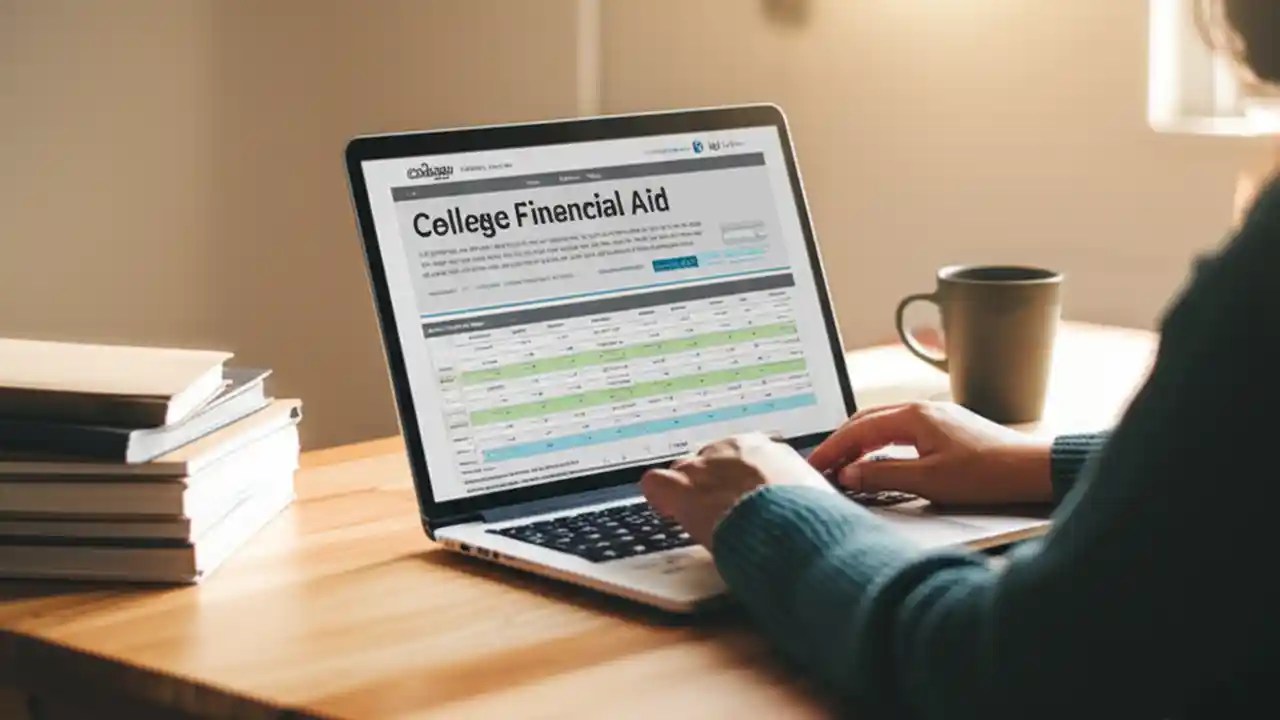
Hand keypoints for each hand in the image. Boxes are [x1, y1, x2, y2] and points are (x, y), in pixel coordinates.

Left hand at [640, 432, 834, 549]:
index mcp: (769, 449)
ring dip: (687, 490)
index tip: (740, 494)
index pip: (742, 454)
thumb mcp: (817, 499)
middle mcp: (733, 449)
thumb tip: (818, 513)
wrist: (791, 527)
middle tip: (718, 511)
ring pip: (682, 470)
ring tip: (695, 516)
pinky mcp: (683, 488)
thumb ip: (804, 496)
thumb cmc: (812, 519)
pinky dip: (659, 496)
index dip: (736, 477)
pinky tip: (666, 512)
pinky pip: (656, 482)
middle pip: (709, 459)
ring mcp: (705, 466)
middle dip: (710, 483)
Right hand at [806, 402, 1053, 505]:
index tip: (814, 466)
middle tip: (822, 466)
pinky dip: (879, 445)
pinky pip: (900, 432)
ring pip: (883, 425)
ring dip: (859, 444)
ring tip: (843, 466)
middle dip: (840, 443)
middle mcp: (921, 409)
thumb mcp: (928, 480)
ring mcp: (934, 417)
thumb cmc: (986, 474)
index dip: (832, 449)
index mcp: (913, 415)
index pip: (857, 429)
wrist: (1031, 470)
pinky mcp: (945, 429)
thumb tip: (849, 474)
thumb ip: (882, 475)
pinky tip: (877, 462)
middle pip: (866, 421)